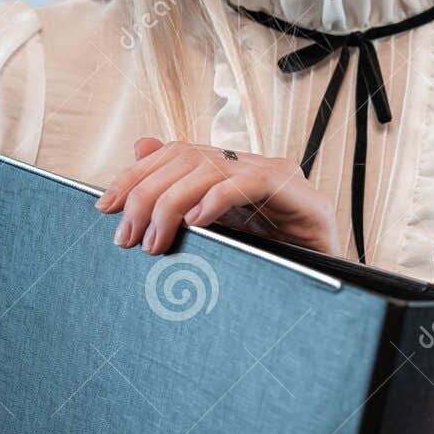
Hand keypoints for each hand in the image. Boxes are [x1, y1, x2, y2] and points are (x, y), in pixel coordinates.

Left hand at [94, 137, 340, 257]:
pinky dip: (218, 200)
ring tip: (153, 240)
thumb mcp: (216, 232)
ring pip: (213, 169)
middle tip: (126, 235)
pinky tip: (197, 224)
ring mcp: (280, 178)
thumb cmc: (273, 261)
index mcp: (232, 171)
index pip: (174, 154)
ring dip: (172, 203)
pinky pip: (252, 185)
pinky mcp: (302, 199)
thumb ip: (180, 194)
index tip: (104, 206)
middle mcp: (254, 166)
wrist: (329, 285)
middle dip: (147, 193)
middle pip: (187, 158)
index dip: (135, 174)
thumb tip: (139, 147)